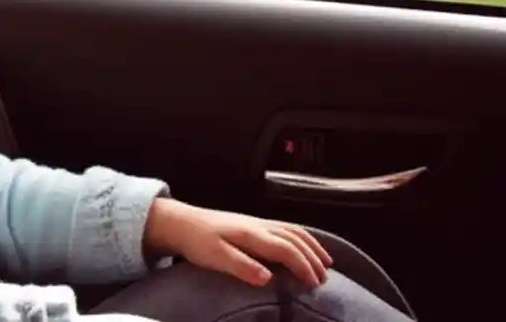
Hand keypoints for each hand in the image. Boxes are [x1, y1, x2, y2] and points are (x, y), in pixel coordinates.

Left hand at [143, 198, 332, 287]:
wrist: (179, 222)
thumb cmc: (196, 241)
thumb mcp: (215, 257)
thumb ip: (241, 266)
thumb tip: (268, 278)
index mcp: (251, 234)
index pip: (286, 249)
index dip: (303, 265)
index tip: (314, 283)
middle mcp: (258, 225)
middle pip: (294, 238)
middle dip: (313, 257)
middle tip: (324, 278)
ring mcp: (256, 222)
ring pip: (292, 230)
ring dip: (311, 245)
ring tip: (325, 262)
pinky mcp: (252, 223)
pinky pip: (285, 227)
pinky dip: (301, 237)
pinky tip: (303, 245)